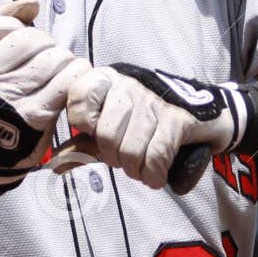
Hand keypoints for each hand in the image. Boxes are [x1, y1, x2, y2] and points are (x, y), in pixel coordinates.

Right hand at [0, 0, 88, 191]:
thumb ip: (3, 22)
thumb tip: (32, 4)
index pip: (0, 25)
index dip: (19, 28)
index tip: (24, 41)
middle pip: (32, 41)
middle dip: (47, 46)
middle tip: (50, 58)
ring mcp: (7, 98)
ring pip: (51, 59)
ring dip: (65, 60)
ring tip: (64, 67)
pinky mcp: (33, 115)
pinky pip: (65, 82)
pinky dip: (75, 75)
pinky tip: (73, 77)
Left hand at [66, 64, 241, 189]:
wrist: (203, 114)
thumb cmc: (148, 122)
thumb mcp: (112, 129)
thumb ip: (83, 145)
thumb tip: (55, 166)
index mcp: (107, 81)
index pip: (79, 96)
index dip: (83, 123)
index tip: (94, 133)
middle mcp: (129, 85)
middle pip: (106, 135)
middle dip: (114, 158)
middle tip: (123, 159)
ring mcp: (155, 101)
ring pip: (130, 150)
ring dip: (135, 170)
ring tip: (141, 167)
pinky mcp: (177, 119)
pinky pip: (156, 156)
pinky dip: (153, 175)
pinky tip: (155, 176)